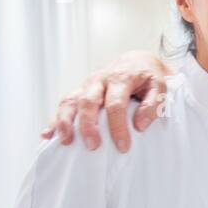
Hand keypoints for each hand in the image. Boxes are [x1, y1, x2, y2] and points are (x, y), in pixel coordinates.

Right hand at [40, 51, 170, 151]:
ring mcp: (87, 86)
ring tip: (66, 142)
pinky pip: (64, 105)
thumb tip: (140, 125)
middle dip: (88, 125)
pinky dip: (54, 120)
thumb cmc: (148, 78)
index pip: (116, 103)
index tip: (123, 146)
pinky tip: (47, 135)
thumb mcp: (160, 87)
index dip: (118, 126)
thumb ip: (153, 105)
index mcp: (121, 78)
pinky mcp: (80, 92)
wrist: (136, 62)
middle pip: (88, 101)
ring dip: (65, 122)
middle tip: (93, 146)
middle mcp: (100, 80)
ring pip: (70, 101)